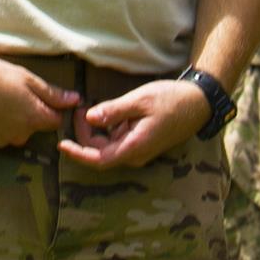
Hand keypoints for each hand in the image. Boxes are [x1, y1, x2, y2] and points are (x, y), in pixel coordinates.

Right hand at [0, 50, 70, 148]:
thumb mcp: (25, 77)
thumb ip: (52, 93)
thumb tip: (75, 100)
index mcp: (33, 118)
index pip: (55, 121)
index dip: (50, 108)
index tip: (39, 97)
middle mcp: (19, 135)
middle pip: (33, 128)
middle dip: (28, 115)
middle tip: (12, 94)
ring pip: (13, 133)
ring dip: (10, 121)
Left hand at [61, 78, 210, 172]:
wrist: (198, 103)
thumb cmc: (171, 100)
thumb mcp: (140, 100)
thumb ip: (113, 110)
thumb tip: (89, 118)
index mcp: (134, 147)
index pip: (99, 159)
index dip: (78, 154)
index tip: (61, 144)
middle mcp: (136, 154)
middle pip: (100, 151)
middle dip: (85, 133)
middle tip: (79, 107)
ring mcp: (139, 150)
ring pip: (108, 144)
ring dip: (96, 129)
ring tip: (90, 105)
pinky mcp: (142, 142)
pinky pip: (119, 139)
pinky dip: (109, 126)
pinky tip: (110, 110)